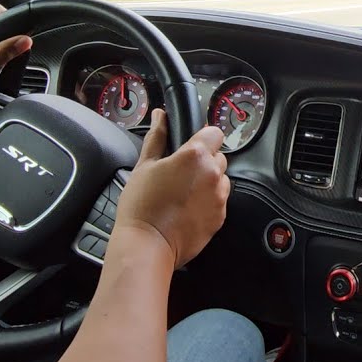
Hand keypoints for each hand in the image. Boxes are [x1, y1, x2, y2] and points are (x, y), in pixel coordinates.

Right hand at [109, 109, 228, 270]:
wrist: (148, 245)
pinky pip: (219, 201)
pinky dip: (208, 201)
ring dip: (207, 182)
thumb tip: (160, 116)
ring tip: (183, 193)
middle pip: (218, 156)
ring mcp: (219, 197)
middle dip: (203, 161)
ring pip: (220, 179)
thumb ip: (157, 136)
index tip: (190, 145)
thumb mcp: (144, 165)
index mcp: (195, 156)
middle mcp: (212, 174)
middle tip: (180, 173)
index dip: (202, 137)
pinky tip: (187, 208)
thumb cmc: (142, 207)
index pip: (214, 132)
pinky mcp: (220, 217)